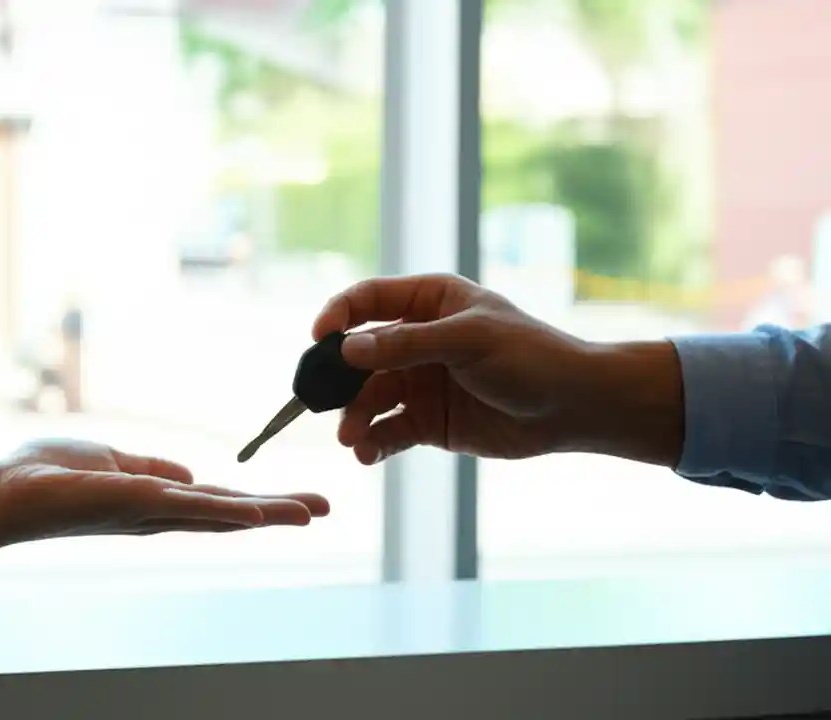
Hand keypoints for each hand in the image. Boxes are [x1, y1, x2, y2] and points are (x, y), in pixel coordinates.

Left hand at [0, 438, 329, 552]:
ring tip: (311, 511)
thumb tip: (189, 474)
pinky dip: (231, 509)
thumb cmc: (45, 476)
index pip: (213, 502)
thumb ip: (150, 467)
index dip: (255, 503)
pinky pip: (194, 506)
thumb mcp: (110, 460)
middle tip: (323, 508)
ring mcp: (150, 513)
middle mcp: (158, 514)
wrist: (1, 494)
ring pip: (220, 514)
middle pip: (228, 513)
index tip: (295, 502)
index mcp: (153, 502)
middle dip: (276, 511)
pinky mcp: (138, 504)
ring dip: (267, 513)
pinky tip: (261, 510)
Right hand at [313, 274, 683, 466]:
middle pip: (359, 357)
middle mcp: (416, 341)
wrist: (574, 407)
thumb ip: (407, 344)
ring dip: (355, 418)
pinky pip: (388, 432)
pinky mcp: (427, 423)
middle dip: (340, 381)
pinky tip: (366, 455)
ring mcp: (419, 383)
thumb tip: (348, 350)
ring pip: (369, 399)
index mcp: (428, 302)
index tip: (319, 338)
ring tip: (351, 439)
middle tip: (322, 402)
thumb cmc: (530, 357)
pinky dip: (373, 444)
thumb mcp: (468, 340)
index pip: (367, 300)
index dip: (338, 315)